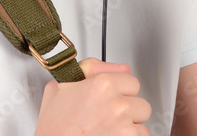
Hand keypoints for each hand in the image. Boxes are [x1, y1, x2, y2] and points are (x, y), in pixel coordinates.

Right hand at [35, 57, 151, 134]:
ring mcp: (123, 126)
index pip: (132, 81)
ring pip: (143, 123)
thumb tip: (120, 67)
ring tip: (111, 128)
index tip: (112, 97)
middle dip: (128, 109)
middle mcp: (116, 104)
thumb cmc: (53, 126)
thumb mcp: (60, 86)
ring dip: (131, 126)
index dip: (121, 90)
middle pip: (141, 102)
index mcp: (102, 85)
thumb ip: (91, 67)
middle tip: (110, 115)